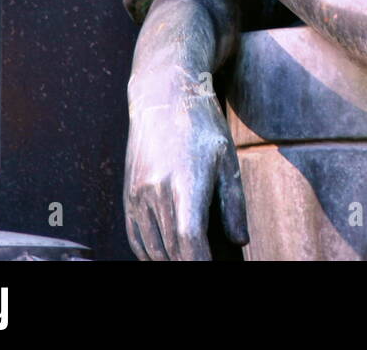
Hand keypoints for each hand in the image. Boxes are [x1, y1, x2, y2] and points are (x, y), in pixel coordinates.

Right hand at [123, 0, 248, 259]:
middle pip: (169, 251)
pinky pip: (136, 237)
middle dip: (187, 264)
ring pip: (151, 249)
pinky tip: (168, 254)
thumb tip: (238, 240)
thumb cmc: (201, 126)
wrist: (162, 96)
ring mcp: (137, 195)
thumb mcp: (227, 160)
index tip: (211, 270)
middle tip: (207, 263)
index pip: (189, 242)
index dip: (200, 264)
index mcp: (185, 185)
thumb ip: (233, 204)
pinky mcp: (128, 195)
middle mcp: (156, 193)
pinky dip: (151, 252)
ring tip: (192, 259)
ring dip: (170, 260)